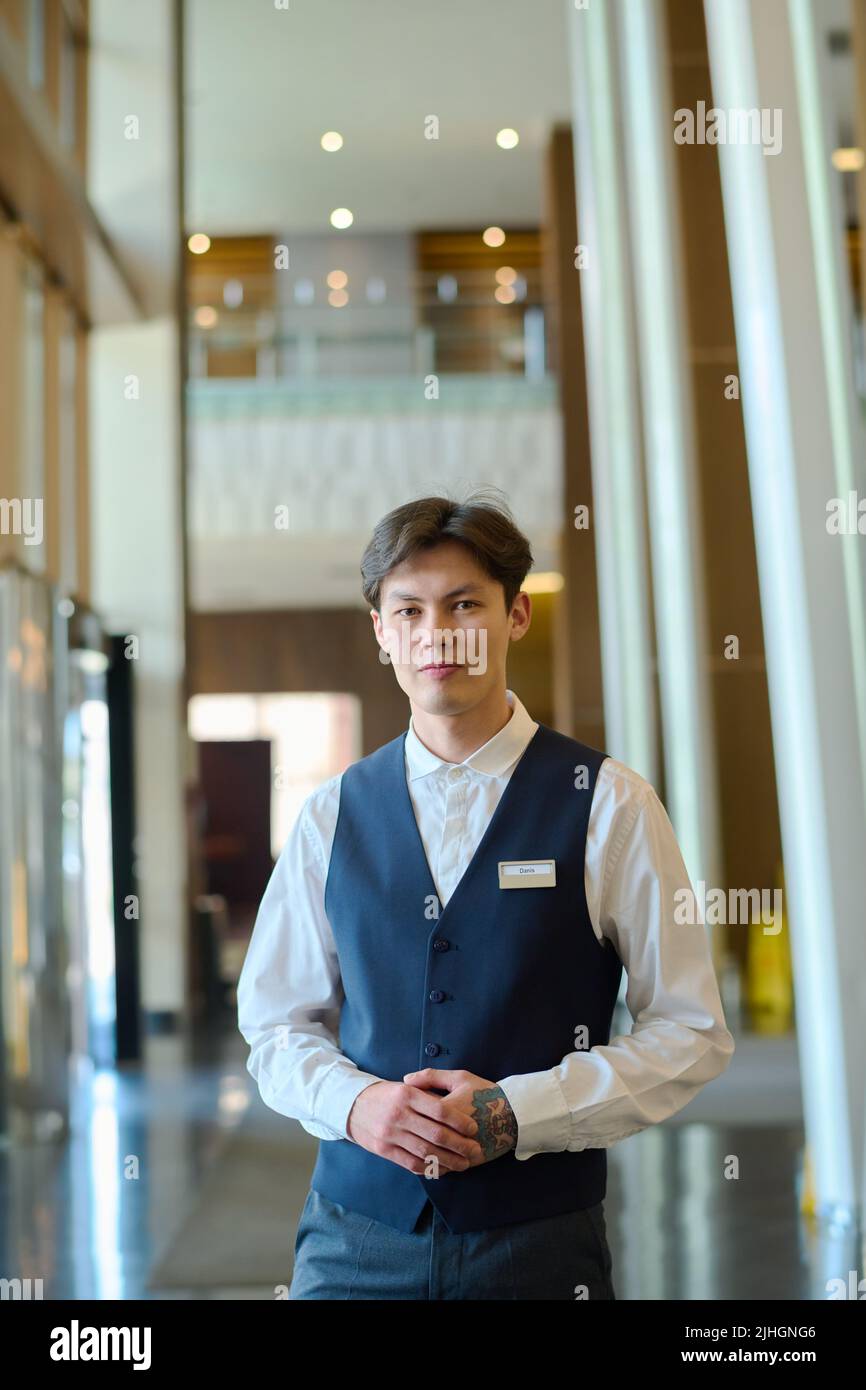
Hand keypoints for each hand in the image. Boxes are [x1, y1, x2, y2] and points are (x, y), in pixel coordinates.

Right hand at [346, 1080, 482, 1176]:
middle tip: (475, 1150)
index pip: (440, 1110)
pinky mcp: (384, 1150)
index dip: (460, 1121)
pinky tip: (442, 1169)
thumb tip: (456, 1108)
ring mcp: (390, 1134)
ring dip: (449, 1161)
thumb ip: (428, 1093)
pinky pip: (411, 1163)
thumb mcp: (406, 1086)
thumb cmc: (387, 1095)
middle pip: (436, 1134)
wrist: (353, 1106)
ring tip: (464, 1163)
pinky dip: (429, 1168)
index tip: (474, 1129)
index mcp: (407, 1094)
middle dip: (460, 1145)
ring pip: (426, 1152)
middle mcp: (399, 1114)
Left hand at [403, 1069, 516, 1165]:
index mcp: (447, 1109)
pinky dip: (429, 1165)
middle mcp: (452, 1132)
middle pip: (421, 1138)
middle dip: (409, 1134)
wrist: (514, 1113)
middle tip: (400, 1129)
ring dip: (416, 1153)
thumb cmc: (485, 1092)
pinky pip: (442, 1168)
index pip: (417, 1114)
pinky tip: (422, 1158)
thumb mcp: (460, 1078)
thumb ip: (431, 1077)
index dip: (408, 1113)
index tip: (405, 1110)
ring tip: (408, 1145)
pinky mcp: (468, 1161)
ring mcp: (460, 1150)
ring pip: (429, 1157)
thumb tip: (406, 1079)